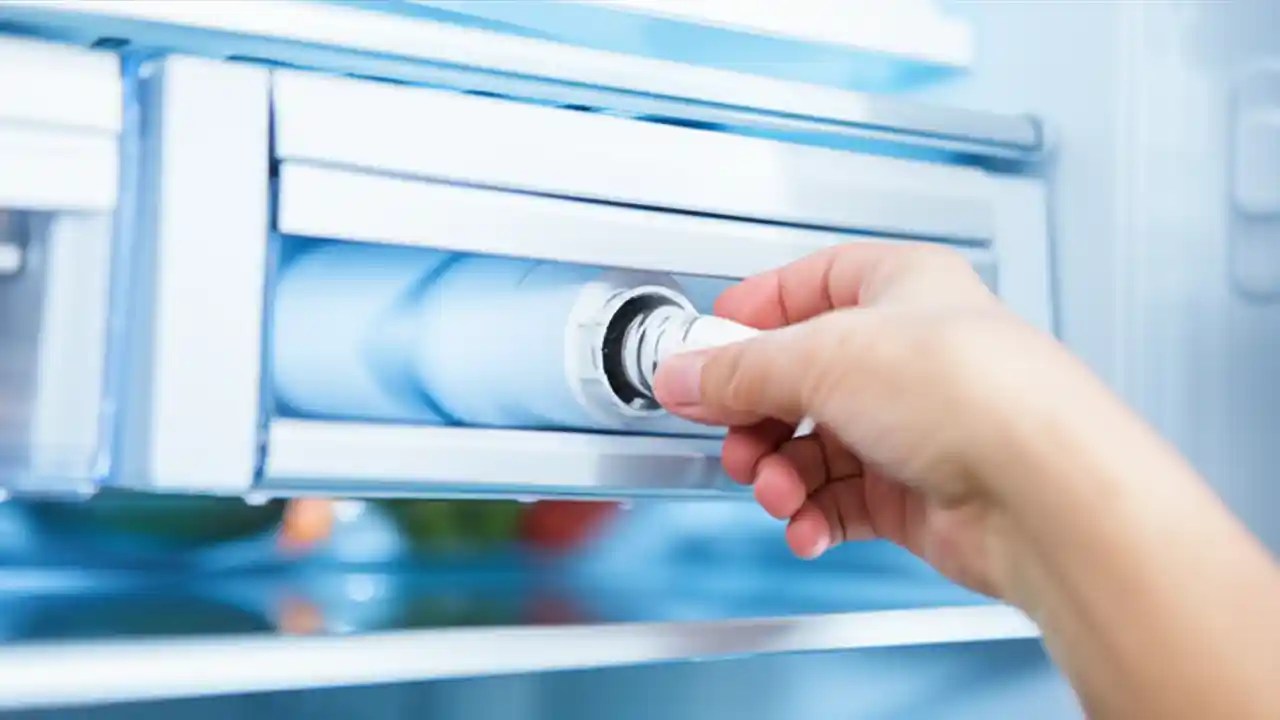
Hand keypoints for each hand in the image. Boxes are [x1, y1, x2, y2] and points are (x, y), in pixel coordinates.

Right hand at [653, 243, 1114, 598]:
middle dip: (754, 414)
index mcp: (899, 287)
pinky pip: (838, 500)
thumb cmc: (976, 395)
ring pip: (813, 445)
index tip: (704, 348)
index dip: (749, 317)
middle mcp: (908, 353)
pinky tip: (806, 525)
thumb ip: (740, 370)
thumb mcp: (824, 357)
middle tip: (729, 433)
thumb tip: (686, 373)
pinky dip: (812, 515)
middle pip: (798, 376)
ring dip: (780, 473)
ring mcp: (913, 425)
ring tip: (776, 488)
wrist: (1042, 492)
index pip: (805, 286)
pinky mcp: (915, 490)